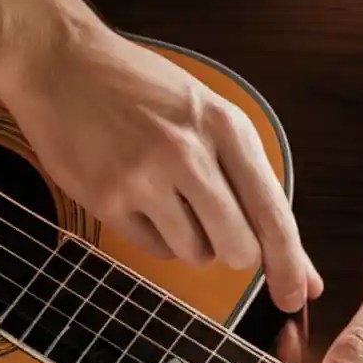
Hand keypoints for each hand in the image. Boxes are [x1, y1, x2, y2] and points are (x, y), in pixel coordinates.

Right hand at [0, 29, 322, 312]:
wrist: (60, 64)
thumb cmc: (145, 94)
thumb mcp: (212, 121)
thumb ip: (256, 190)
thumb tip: (301, 271)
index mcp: (226, 128)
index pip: (273, 214)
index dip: (289, 265)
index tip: (295, 298)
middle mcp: (189, 152)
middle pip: (238, 249)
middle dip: (234, 252)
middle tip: (217, 226)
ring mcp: (144, 177)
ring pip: (196, 255)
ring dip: (191, 241)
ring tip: (169, 194)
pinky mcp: (107, 199)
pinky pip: (156, 251)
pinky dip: (156, 237)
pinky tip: (141, 197)